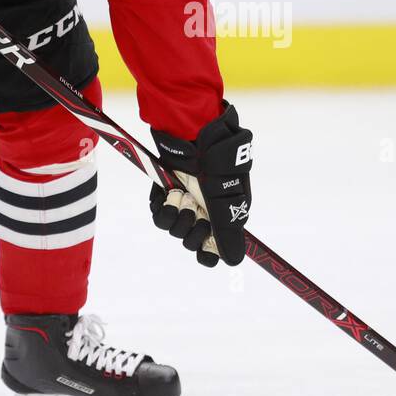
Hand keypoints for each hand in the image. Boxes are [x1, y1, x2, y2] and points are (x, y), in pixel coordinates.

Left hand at [149, 103, 252, 266]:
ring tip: (184, 198)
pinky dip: (164, 210)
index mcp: (226, 214)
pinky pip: (160, 217)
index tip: (205, 246)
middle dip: (193, 231)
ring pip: (176, 231)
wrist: (194, 132)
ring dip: (178, 219)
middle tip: (197, 213)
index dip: (208, 251)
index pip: (215, 249)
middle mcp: (206, 212)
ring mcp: (185, 203)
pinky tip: (171, 196)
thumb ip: (227, 231)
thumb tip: (235, 263)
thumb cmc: (218, 161)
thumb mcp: (226, 197)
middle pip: (193, 242)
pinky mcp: (166, 196)